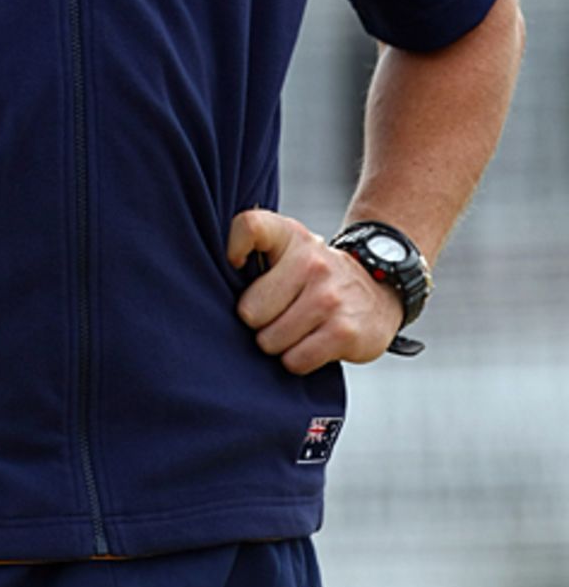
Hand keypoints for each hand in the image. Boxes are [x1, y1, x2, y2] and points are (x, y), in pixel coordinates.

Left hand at [227, 210, 402, 374]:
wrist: (379, 288)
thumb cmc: (315, 274)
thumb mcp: (288, 248)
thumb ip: (251, 251)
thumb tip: (207, 280)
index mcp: (290, 236)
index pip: (249, 226)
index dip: (233, 249)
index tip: (236, 265)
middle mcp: (311, 261)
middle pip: (249, 311)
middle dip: (259, 322)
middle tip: (278, 313)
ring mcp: (329, 296)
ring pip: (270, 341)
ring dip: (279, 344)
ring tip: (297, 328)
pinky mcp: (344, 331)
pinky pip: (295, 360)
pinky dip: (298, 360)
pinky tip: (312, 343)